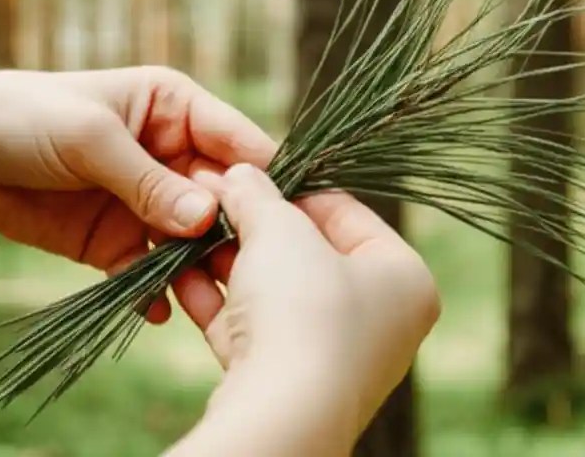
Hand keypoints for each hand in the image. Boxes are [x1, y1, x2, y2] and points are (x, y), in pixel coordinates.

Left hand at [0, 67, 275, 322]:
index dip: (264, 179)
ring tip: (209, 302)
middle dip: (236, 235)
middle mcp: (173, 155)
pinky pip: (151, 270)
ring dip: (201, 270)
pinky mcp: (119, 240)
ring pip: (192, 241)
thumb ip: (149, 181)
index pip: (238, 143)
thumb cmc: (24, 116)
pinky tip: (161, 310)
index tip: (286, 219)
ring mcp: (148, 201)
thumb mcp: (91, 139)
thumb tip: (205, 219)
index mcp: (177, 109)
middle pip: (224, 200)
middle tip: (253, 273)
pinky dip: (157, 291)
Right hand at [166, 164, 439, 455]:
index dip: (292, 186)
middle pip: (307, 255)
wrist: (281, 414)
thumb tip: (242, 174)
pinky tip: (179, 274)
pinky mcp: (288, 387)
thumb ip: (260, 196)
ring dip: (227, 261)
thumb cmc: (303, 310)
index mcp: (405, 278)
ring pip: (274, 295)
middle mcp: (380, 322)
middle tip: (209, 195)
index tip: (249, 170)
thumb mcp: (280, 232)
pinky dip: (218, 303)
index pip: (348, 214)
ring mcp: (334, 359)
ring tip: (188, 228)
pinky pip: (252, 333)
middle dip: (252, 226)